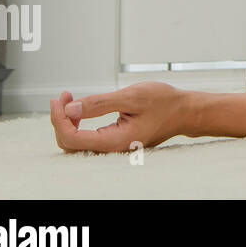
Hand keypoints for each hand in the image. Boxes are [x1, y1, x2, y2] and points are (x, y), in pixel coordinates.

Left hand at [49, 82, 191, 152]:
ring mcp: (114, 148)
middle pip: (70, 144)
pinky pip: (88, 139)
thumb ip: (99, 104)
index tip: (60, 98)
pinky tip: (81, 110)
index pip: (72, 138)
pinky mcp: (115, 142)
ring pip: (77, 143)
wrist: (186, 112)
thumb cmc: (164, 102)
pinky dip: (79, 124)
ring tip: (69, 100)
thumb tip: (69, 109)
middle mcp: (112, 149)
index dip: (59, 119)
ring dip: (68, 122)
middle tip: (62, 96)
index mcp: (115, 141)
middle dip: (60, 120)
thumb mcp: (132, 96)